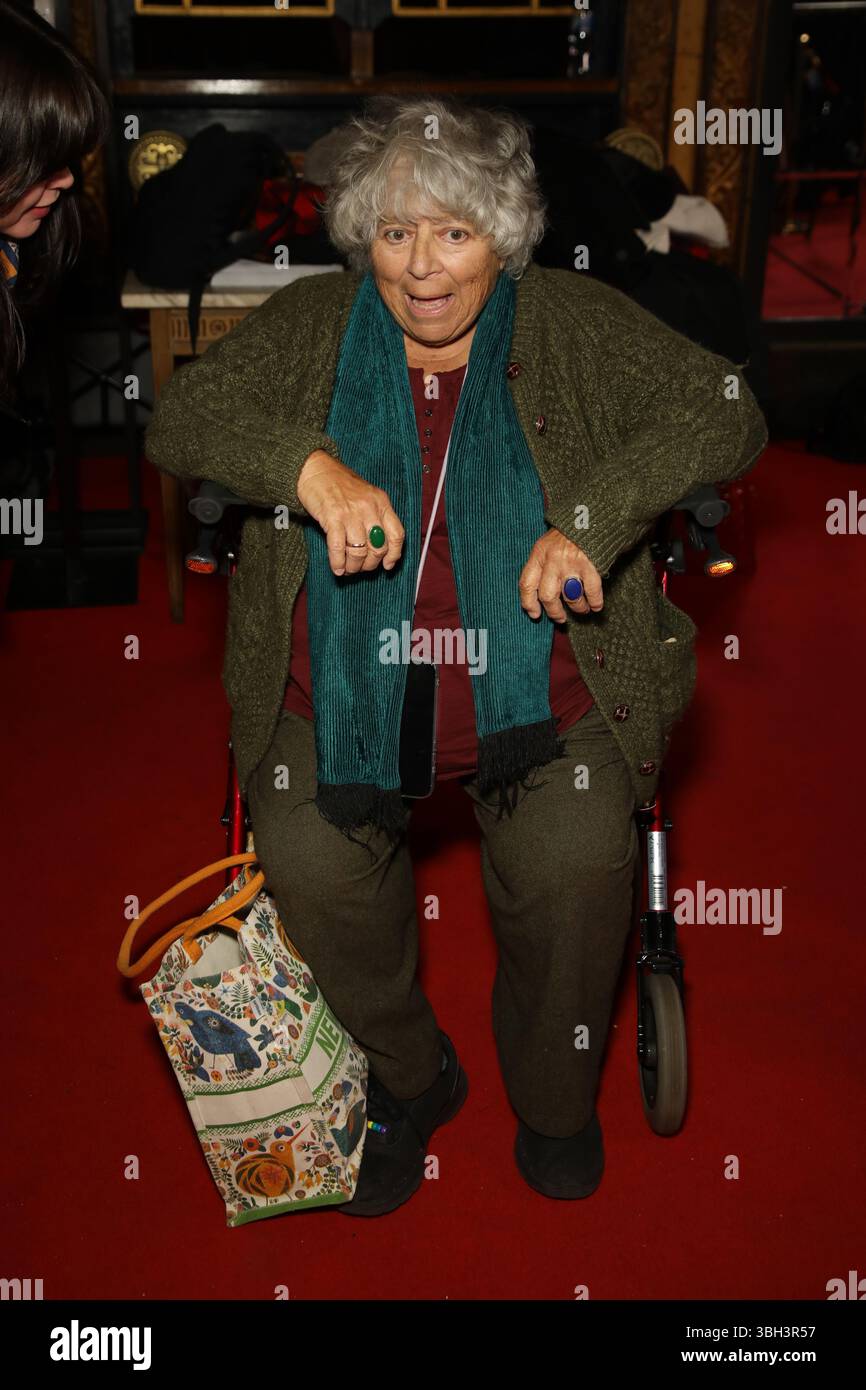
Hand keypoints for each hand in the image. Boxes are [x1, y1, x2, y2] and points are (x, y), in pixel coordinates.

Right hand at [296, 450, 404, 576]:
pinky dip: (338, 562)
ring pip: (359, 551)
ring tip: (347, 569)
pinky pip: (339, 548)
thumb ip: (375, 517)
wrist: (315, 468)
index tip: (388, 565)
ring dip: (353, 566)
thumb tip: (380, 549)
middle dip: (370, 564)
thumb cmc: (340, 484)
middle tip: (361, 568)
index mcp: (381, 502)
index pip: (397, 534)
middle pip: (378, 547)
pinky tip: (337, 568)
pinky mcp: (332, 517)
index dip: (394, 554)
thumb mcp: (366, 496)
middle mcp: (369, 507)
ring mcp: (351, 512)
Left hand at [519, 529, 603, 621]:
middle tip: (560, 618)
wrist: (595, 513)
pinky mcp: (591, 564)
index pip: (526, 584)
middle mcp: (552, 559)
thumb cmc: (571, 532)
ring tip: (583, 609)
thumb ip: (543, 564)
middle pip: (547, 596)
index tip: (534, 614)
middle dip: (554, 612)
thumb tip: (540, 594)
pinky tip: (596, 606)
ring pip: (570, 597)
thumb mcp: (549, 543)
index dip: (529, 603)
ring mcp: (572, 562)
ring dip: (577, 608)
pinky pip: (591, 591)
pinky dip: (595, 602)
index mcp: (539, 553)